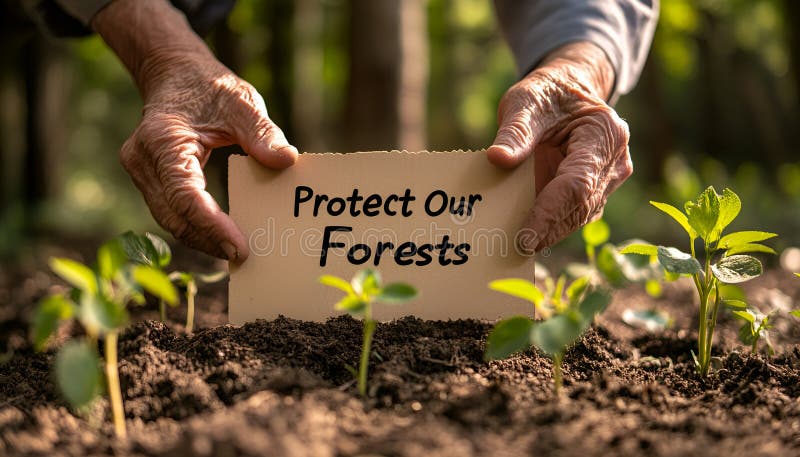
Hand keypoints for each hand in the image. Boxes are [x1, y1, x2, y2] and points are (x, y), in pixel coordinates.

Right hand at [94, 0, 296, 260]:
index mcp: (162, 140)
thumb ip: (262, 132)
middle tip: (244, 258)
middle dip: (208, 241)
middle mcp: (142, 160)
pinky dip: (196, 226)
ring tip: (236, 253)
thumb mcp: (241, 102)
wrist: (175, 74)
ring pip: (169, 219)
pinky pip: (171, 211)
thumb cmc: (209, 87)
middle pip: (174, 216)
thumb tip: (286, 161)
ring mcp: (141, 172)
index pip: (185, 196)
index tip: (240, 247)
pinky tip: (221, 237)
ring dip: (201, 239)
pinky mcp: (149, 179)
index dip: (212, 225)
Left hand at [487, 42, 631, 252]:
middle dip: (549, 229)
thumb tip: (497, 159)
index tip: (525, 236)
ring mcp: (608, 179)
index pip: (577, 182)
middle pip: (581, 205)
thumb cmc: (546, 95)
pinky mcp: (595, 191)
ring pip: (580, 215)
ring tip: (517, 248)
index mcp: (603, 134)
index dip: (550, 212)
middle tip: (515, 249)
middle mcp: (614, 161)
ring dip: (550, 233)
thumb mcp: (525, 101)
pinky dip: (551, 227)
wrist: (566, 92)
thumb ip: (515, 131)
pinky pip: (574, 214)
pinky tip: (527, 238)